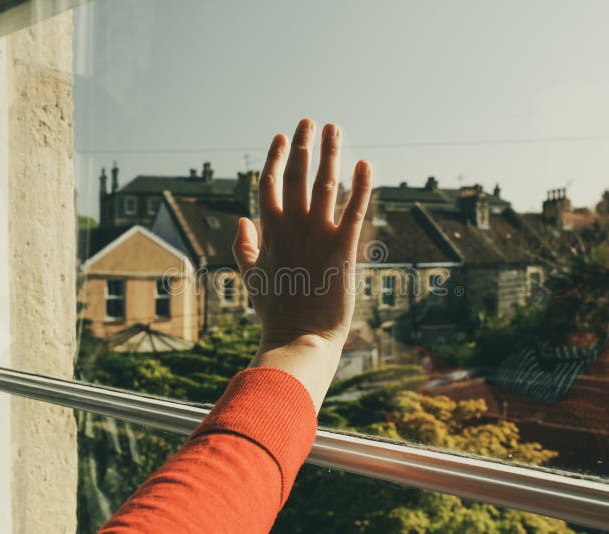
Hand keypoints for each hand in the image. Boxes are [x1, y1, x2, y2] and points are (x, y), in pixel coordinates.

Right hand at [232, 119, 371, 410]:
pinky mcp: (343, 249)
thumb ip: (244, 246)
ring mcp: (317, 236)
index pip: (269, 183)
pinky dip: (361, 185)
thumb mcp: (249, 277)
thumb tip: (241, 219)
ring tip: (334, 128)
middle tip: (309, 121)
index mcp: (270, 232)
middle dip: (302, 145)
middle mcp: (292, 228)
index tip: (281, 136)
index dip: (275, 157)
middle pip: (295, 174)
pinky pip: (354, 209)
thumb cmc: (276, 312)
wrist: (299, 339)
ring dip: (329, 152)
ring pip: (323, 183)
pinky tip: (367, 163)